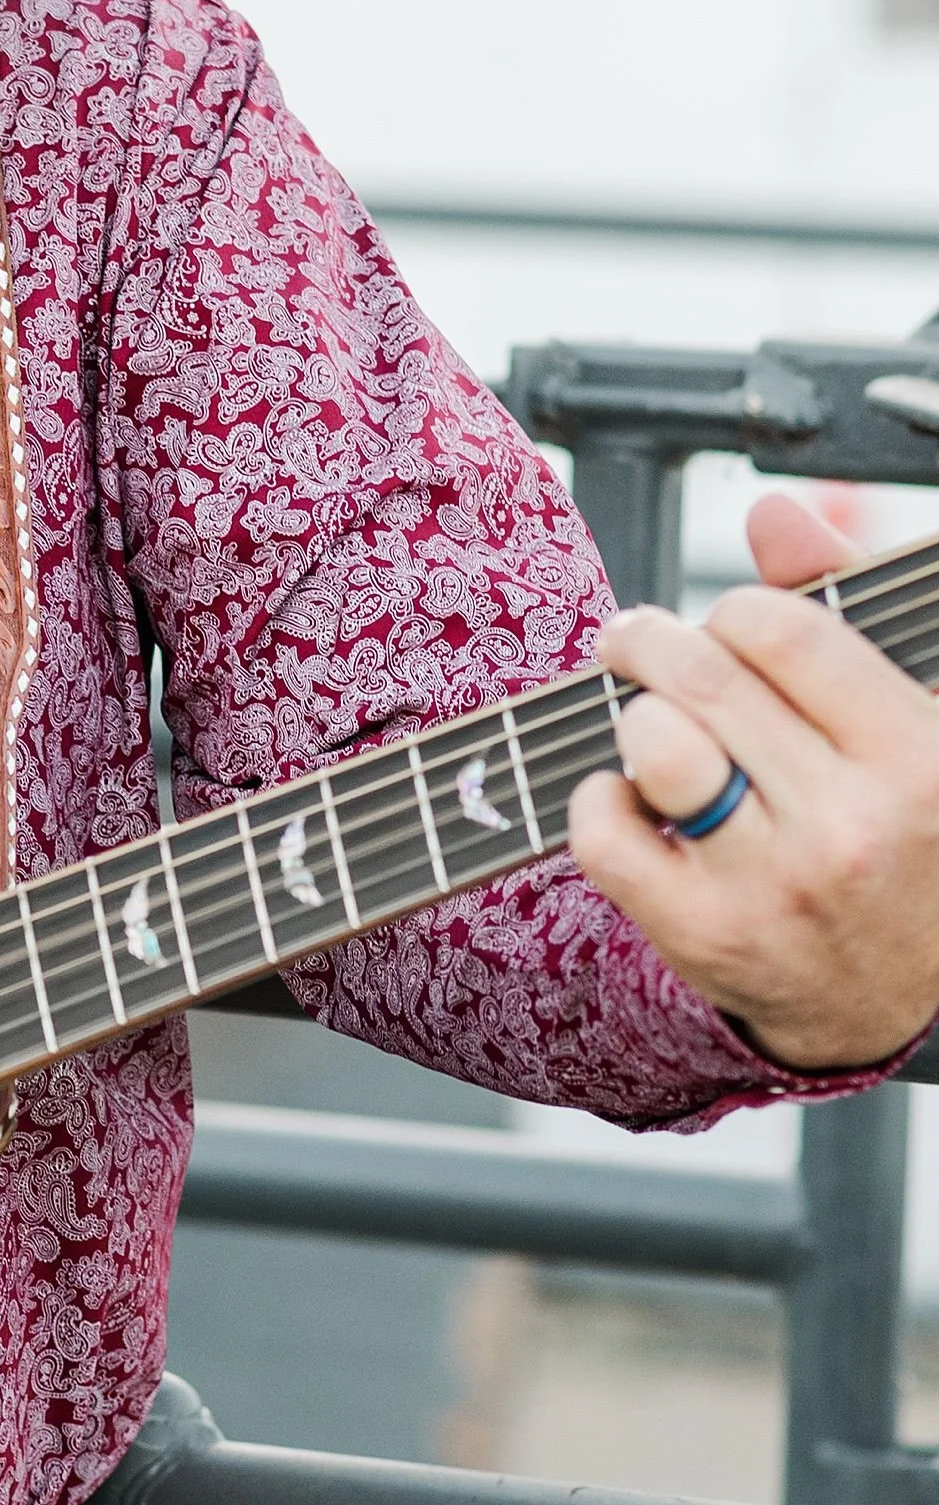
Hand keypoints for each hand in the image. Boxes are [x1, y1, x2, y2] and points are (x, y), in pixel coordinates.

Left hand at [570, 491, 938, 1070]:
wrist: (909, 994)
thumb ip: (843, 605)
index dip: (732, 611)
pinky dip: (598, 801)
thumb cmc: (907, 835)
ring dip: (634, 718)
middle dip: (649, 642)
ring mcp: (775, 885)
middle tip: (636, 644)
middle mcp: (849, 821)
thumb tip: (774, 511)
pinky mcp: (709, 939)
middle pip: (700, 677)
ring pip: (655, 747)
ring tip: (653, 726)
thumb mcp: (914, 718)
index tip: (726, 628)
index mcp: (916, 754)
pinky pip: (605, 836)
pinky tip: (635, 802)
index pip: (776, 627)